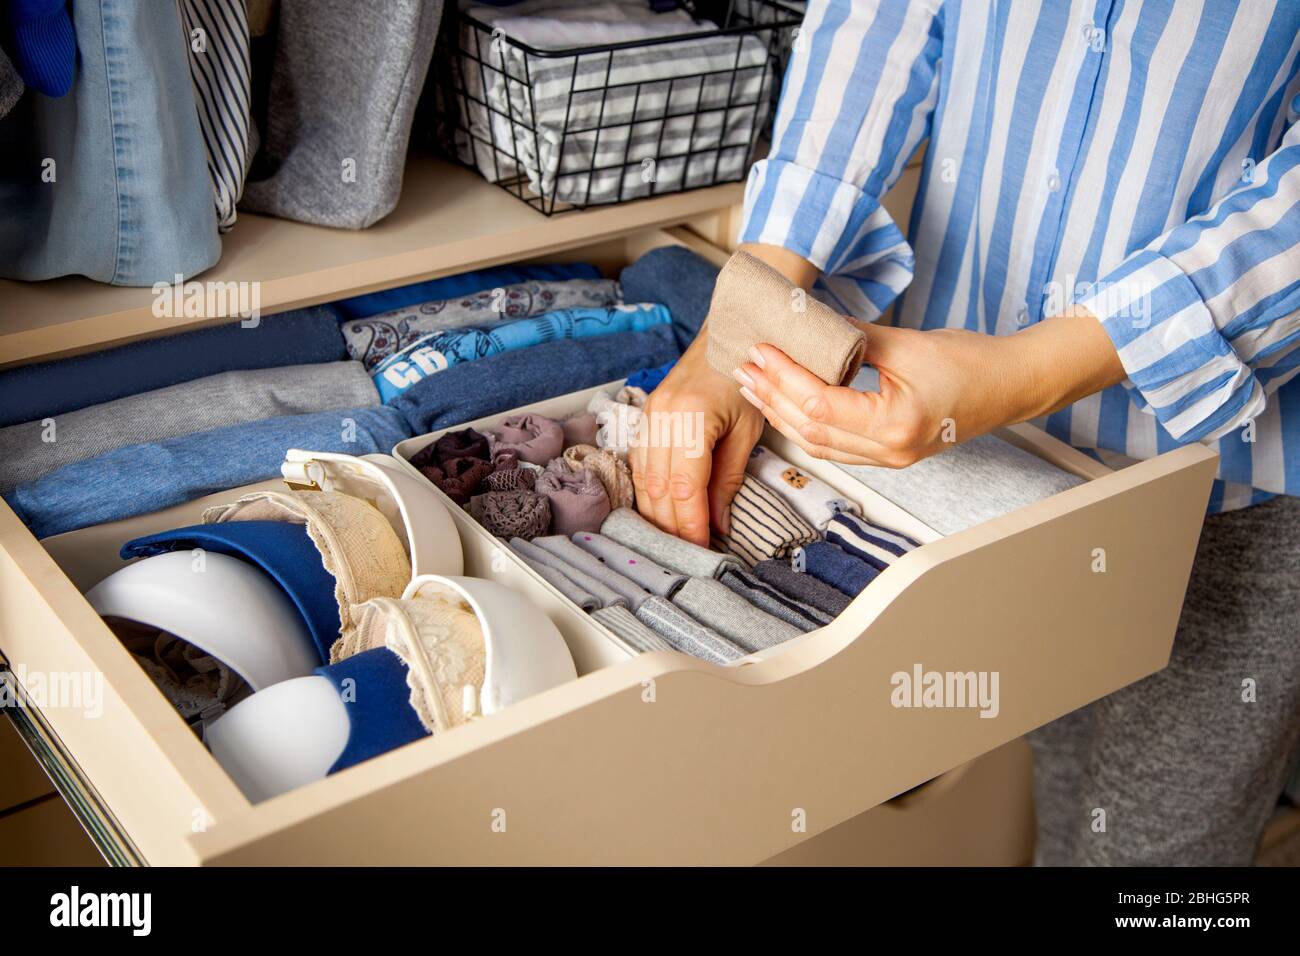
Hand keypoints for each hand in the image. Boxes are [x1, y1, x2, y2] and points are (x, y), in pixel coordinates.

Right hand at [629, 330, 764, 544]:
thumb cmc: (746, 375)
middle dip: (671, 527)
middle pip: (659, 489)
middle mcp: (662, 417)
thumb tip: (719, 524)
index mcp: (691, 418)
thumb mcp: (747, 430)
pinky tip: (657, 512)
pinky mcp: (645, 418)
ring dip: (656, 515)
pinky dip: (648, 493)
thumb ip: (729, 478)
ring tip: (671, 542)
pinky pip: (639, 465)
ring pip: (643, 480)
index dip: (691, 524)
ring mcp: (649, 416)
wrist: (728, 332)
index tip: (702, 551)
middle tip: (686, 556)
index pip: (685, 487)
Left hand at [732, 307, 1124, 466]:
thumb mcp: (908, 342)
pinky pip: (833, 445)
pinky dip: (804, 423)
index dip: (784, 376)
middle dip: (771, 396)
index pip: (819, 404)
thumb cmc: (971, 362)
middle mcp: (890, 451)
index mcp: (895, 425)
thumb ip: (853, 338)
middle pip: (810, 430)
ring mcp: (888, 458)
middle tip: (744, 365)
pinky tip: (785, 401)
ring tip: (753, 383)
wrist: (1011, 385)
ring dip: (781, 413)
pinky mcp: (887, 453)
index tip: (761, 349)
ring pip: (817, 443)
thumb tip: (807, 324)